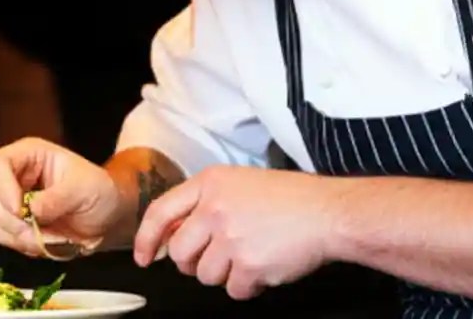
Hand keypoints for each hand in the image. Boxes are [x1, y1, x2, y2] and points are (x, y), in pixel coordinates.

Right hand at [0, 137, 124, 257]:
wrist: (107, 217)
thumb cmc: (98, 191)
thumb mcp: (84, 189)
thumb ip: (58, 198)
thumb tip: (32, 211)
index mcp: (29, 155)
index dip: (2, 187)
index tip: (19, 210)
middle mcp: (14, 175)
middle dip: (11, 220)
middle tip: (38, 231)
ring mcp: (9, 200)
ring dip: (18, 236)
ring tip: (49, 238)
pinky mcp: (12, 223)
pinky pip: (1, 237)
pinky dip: (20, 245)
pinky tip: (44, 242)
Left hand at [132, 165, 340, 299]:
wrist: (329, 213)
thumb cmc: (290, 199)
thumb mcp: (239, 183)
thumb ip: (205, 203)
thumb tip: (176, 234)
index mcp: (210, 183)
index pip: (161, 212)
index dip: (146, 238)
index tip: (144, 256)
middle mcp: (215, 208)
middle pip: (179, 252)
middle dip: (194, 262)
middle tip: (217, 257)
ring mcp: (231, 237)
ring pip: (205, 275)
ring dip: (225, 274)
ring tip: (250, 256)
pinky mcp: (249, 264)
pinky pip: (233, 290)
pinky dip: (249, 285)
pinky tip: (265, 265)